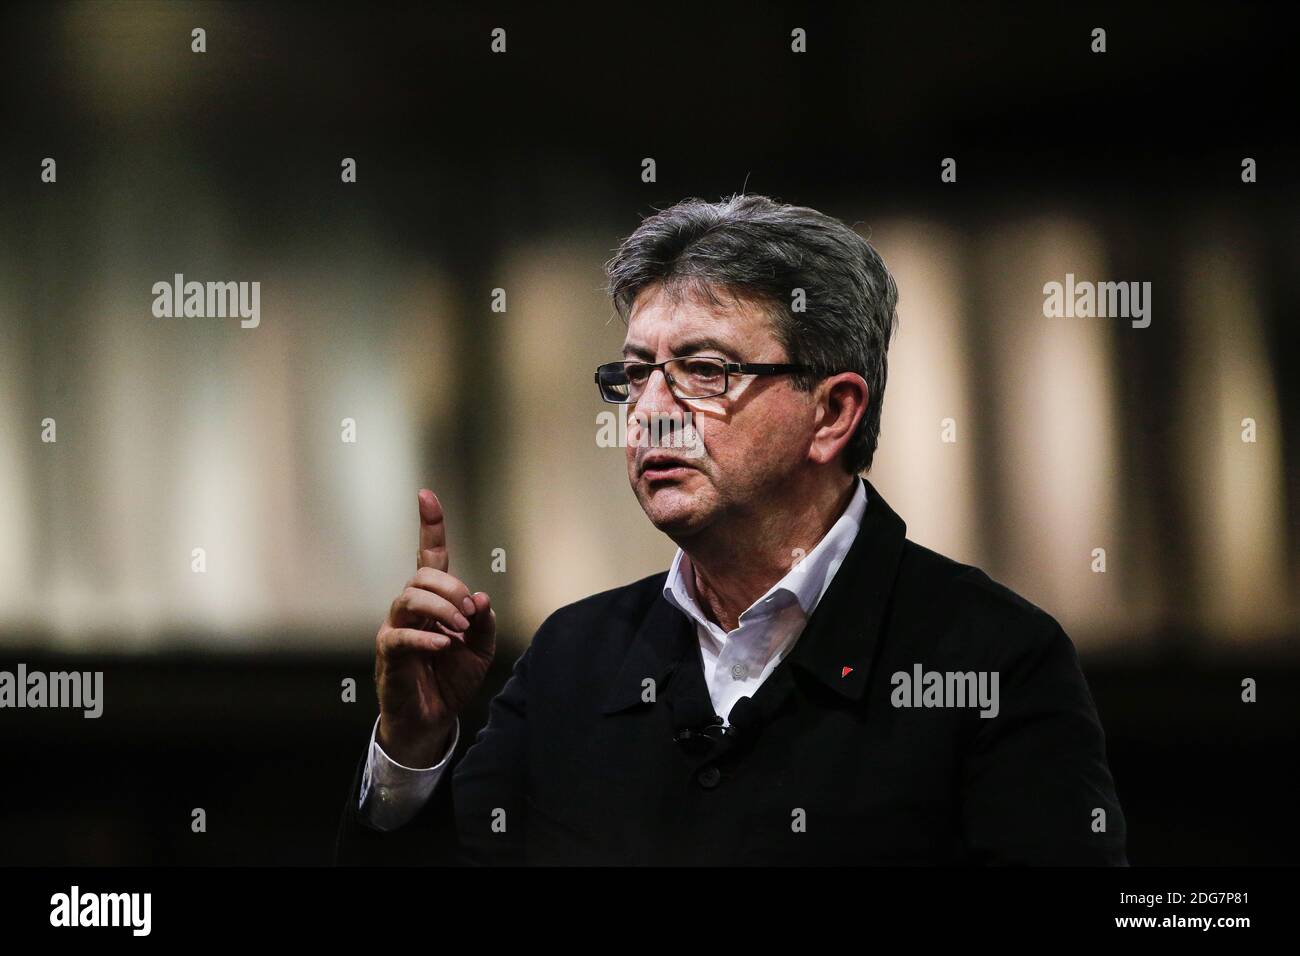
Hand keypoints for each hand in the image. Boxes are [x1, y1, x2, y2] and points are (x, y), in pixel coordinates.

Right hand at [374, 489, 495, 767]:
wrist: (433, 719)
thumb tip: (481, 597)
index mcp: (434, 601)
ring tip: (459, 630)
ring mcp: (396, 628)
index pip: (430, 555)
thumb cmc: (452, 679)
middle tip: (470, 614)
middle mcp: (411, 608)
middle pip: (423, 574)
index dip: (429, 525)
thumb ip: (484, 622)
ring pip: (410, 597)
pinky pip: (402, 636)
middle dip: (452, 587)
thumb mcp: (481, 649)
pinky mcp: (389, 653)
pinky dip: (426, 638)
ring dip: (441, 608)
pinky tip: (443, 645)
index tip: (426, 495)